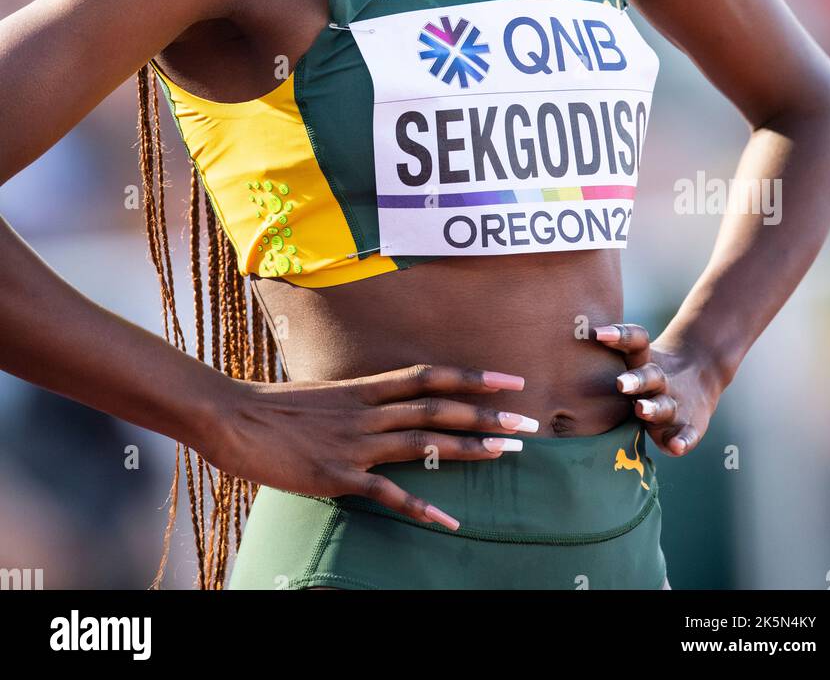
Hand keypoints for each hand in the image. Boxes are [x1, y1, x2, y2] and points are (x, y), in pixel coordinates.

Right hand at [202, 363, 536, 529]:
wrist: (233, 417)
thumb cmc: (276, 409)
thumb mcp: (326, 396)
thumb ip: (359, 402)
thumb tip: (385, 405)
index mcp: (364, 388)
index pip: (429, 376)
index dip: (472, 376)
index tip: (511, 379)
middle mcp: (368, 411)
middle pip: (438, 408)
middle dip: (486, 414)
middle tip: (527, 423)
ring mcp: (355, 443)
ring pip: (423, 442)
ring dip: (468, 447)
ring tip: (506, 454)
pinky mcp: (338, 475)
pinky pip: (388, 493)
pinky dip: (421, 507)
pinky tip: (449, 521)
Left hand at [591, 323, 722, 456]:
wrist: (699, 377)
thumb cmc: (645, 373)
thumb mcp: (632, 360)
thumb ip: (601, 358)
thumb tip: (549, 347)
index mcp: (644, 361)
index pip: (636, 341)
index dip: (619, 336)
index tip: (597, 333)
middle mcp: (660, 380)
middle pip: (650, 375)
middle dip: (635, 380)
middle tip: (620, 384)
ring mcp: (676, 403)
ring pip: (665, 405)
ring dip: (654, 408)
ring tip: (641, 411)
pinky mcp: (688, 425)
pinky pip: (687, 435)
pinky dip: (683, 441)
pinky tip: (676, 448)